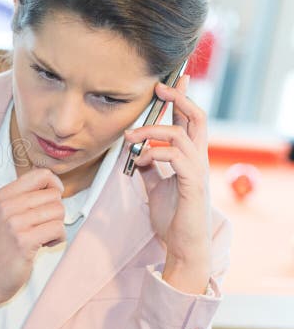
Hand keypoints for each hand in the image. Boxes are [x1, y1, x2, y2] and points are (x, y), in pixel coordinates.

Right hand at [0, 169, 64, 319]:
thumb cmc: (2, 245)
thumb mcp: (6, 213)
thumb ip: (25, 197)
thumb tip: (54, 183)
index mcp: (5, 194)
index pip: (42, 175)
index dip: (55, 186)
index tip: (51, 202)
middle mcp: (8, 205)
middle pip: (54, 195)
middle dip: (56, 212)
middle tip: (42, 226)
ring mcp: (15, 222)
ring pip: (59, 211)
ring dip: (57, 226)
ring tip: (42, 236)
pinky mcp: (24, 241)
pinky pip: (58, 229)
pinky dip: (57, 239)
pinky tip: (44, 245)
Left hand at [123, 74, 212, 293]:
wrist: (182, 245)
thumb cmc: (173, 216)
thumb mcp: (155, 185)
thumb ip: (149, 167)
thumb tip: (136, 151)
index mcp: (190, 157)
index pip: (189, 120)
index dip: (181, 99)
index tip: (167, 83)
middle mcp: (198, 159)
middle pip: (197, 117)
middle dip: (179, 98)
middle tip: (158, 89)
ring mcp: (198, 171)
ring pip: (180, 134)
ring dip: (151, 130)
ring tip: (130, 137)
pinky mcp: (193, 185)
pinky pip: (176, 156)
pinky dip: (154, 152)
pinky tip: (140, 160)